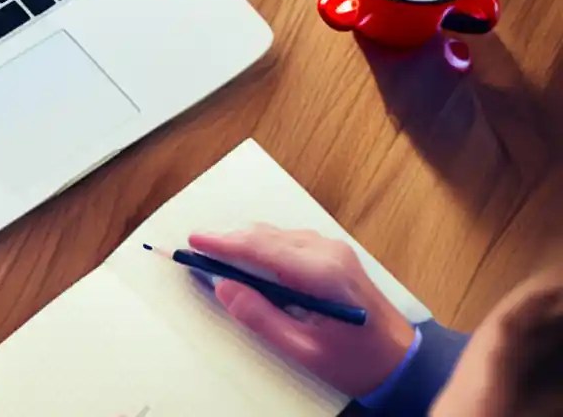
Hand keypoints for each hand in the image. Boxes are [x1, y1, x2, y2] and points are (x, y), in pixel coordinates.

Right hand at [189, 225, 415, 396]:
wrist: (403, 361)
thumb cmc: (357, 362)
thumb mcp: (303, 350)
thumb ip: (261, 317)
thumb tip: (224, 287)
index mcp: (321, 274)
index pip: (260, 247)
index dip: (222, 243)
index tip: (194, 240)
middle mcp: (328, 252)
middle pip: (266, 235)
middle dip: (229, 241)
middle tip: (198, 253)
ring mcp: (334, 250)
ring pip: (277, 236)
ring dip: (246, 244)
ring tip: (219, 259)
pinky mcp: (335, 256)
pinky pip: (290, 242)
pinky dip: (264, 248)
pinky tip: (251, 263)